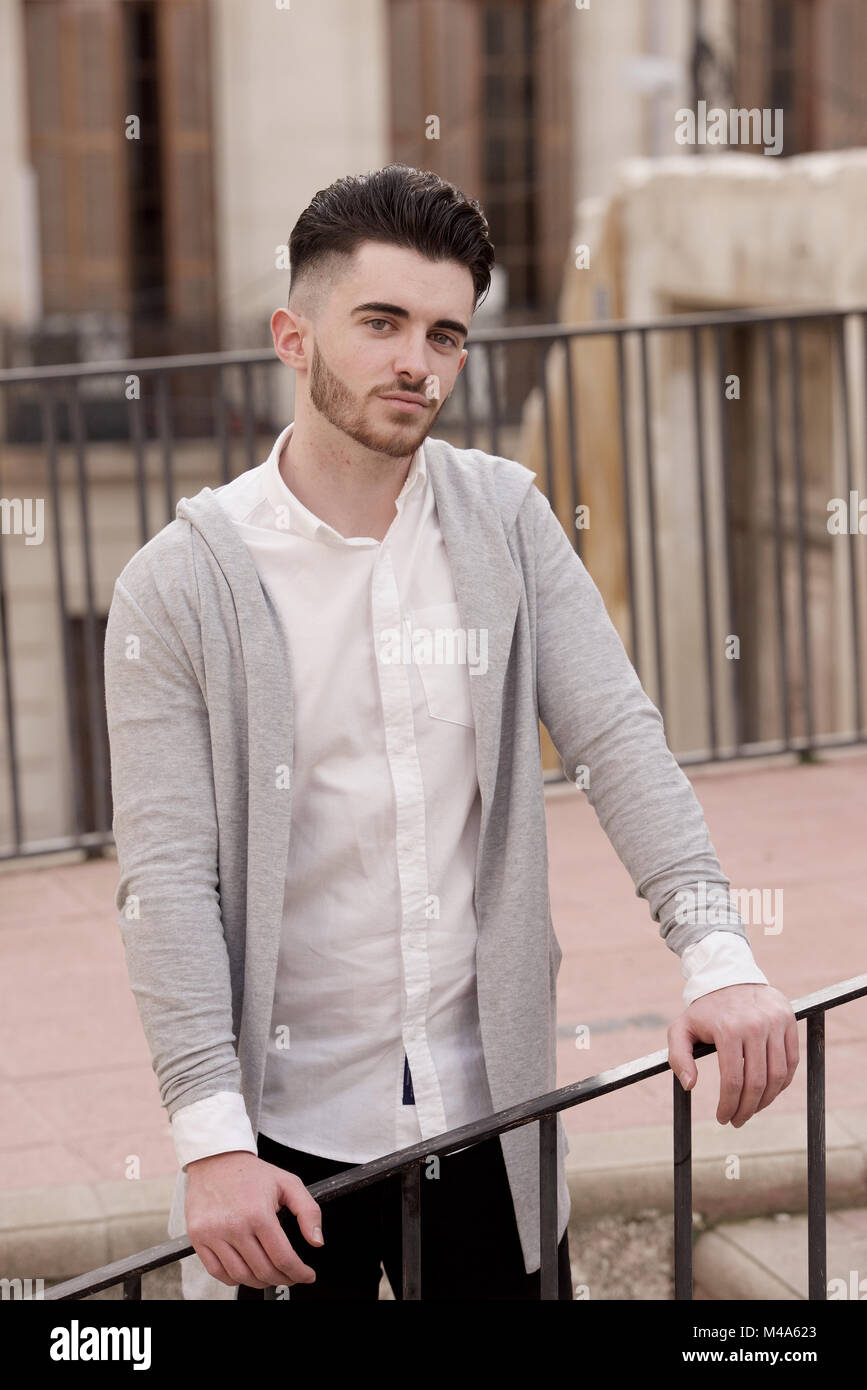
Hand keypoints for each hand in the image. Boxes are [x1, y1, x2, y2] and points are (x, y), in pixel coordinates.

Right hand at [184, 1150, 324, 1288]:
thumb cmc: (251, 1173)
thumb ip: (309, 1211)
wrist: (216, 1159)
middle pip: (263, 1271)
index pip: (283, 1258)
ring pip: (241, 1276)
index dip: (299, 1273)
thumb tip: (317, 1241)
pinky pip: (217, 1272)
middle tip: (291, 1276)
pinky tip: (247, 1271)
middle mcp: (234, 1226)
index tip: (307, 1275)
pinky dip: (235, 1278)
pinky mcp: (198, 1238)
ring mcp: (213, 1234)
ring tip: (271, 1274)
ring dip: (260, 1282)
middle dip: (283, 1279)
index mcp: (258, 1213)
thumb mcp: (288, 1183)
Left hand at [668, 983, 798, 1126]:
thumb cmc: (705, 1010)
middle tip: (738, 1121)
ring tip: (752, 1110)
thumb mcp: (681, 1029)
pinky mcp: (789, 1021)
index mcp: (728, 1029)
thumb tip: (689, 1086)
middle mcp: (755, 1026)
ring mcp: (775, 1023)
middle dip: (747, 1109)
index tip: (723, 1118)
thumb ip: (678, 1057)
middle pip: (757, 1083)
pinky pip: (791, 1062)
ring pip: (778, 1076)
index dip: (728, 1105)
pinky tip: (768, 1093)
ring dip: (766, 1101)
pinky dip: (782, 1083)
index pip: (733, 1080)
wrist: (730, 977)